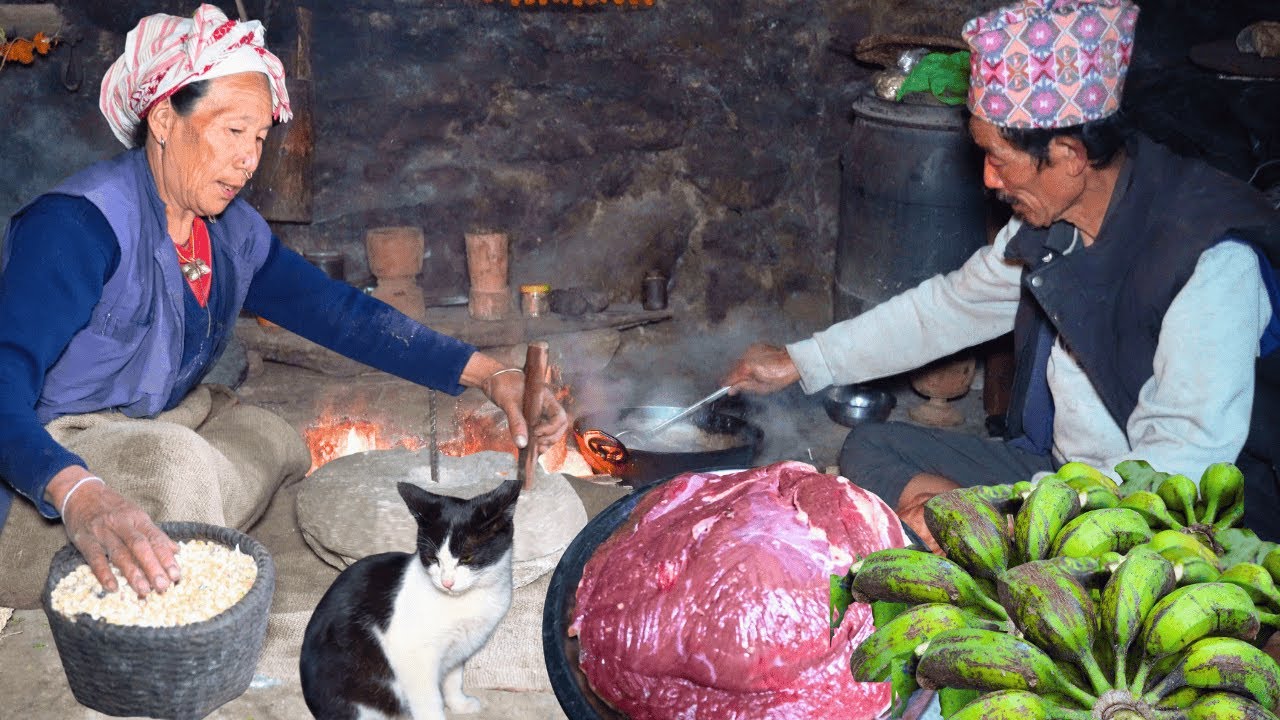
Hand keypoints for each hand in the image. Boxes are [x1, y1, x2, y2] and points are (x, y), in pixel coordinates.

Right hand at [57, 476, 180, 596]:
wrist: (81, 493)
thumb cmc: (114, 508)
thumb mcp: (137, 515)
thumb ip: (155, 534)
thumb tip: (177, 550)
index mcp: (138, 518)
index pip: (156, 539)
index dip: (166, 557)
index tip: (176, 575)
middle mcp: (122, 524)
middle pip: (140, 546)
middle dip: (153, 567)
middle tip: (163, 586)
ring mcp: (103, 532)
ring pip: (120, 553)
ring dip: (133, 574)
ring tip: (144, 591)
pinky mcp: (85, 540)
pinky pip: (95, 558)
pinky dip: (103, 573)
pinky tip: (112, 587)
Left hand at [482, 369, 568, 455]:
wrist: (493, 379)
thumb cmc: (502, 385)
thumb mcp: (509, 403)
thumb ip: (516, 422)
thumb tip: (522, 444)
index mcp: (546, 398)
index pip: (559, 416)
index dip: (551, 428)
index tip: (536, 433)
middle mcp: (546, 406)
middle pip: (559, 426)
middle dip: (551, 438)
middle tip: (537, 445)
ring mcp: (541, 413)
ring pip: (552, 431)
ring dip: (546, 442)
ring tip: (535, 450)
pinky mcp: (533, 419)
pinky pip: (541, 432)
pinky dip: (539, 441)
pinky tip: (530, 449)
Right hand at [721, 342, 800, 394]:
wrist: (794, 362)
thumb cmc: (780, 377)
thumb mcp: (761, 388)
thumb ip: (743, 388)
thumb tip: (731, 390)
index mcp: (745, 368)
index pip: (728, 378)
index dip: (726, 385)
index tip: (725, 389)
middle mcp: (744, 356)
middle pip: (732, 369)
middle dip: (734, 377)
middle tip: (741, 385)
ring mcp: (750, 349)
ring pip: (739, 361)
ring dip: (741, 369)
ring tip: (752, 375)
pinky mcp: (756, 346)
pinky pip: (746, 355)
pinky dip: (748, 361)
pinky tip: (757, 366)